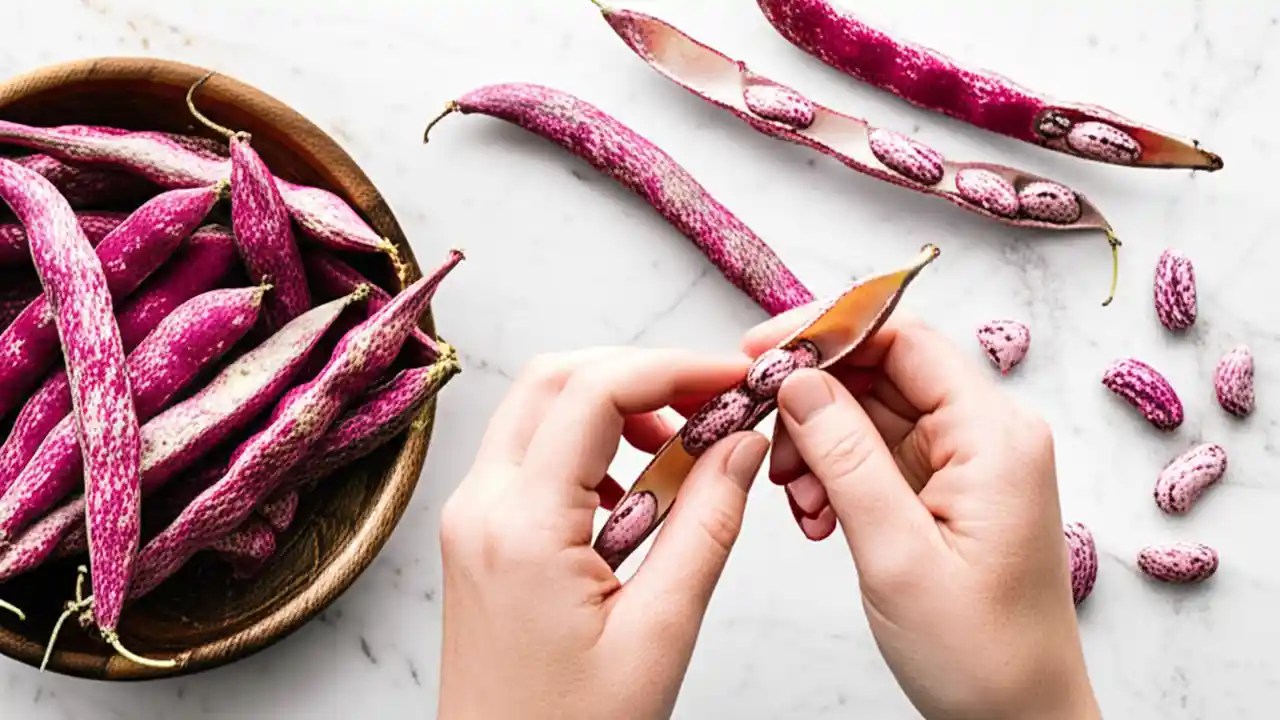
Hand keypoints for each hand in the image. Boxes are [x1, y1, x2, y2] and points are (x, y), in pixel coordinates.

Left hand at [438, 348, 769, 719]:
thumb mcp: (660, 632)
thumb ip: (706, 525)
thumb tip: (743, 443)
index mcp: (521, 526)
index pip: (595, 391)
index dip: (673, 368)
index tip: (734, 379)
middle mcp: (481, 506)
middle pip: (555, 378)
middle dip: (640, 373)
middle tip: (711, 402)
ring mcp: (471, 518)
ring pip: (539, 410)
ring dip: (613, 408)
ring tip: (681, 453)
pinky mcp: (479, 536)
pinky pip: (532, 456)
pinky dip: (589, 447)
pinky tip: (636, 494)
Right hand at [743, 310, 1099, 719]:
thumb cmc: (979, 654)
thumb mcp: (896, 554)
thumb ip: (845, 457)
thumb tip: (796, 380)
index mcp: (994, 436)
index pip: (903, 338)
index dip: (826, 331)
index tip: (759, 351)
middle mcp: (988, 436)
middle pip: (882, 373)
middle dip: (813, 404)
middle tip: (767, 447)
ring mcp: (969, 464)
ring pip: (871, 415)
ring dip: (820, 449)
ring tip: (801, 505)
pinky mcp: (950, 491)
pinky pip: (878, 456)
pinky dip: (837, 478)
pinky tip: (820, 518)